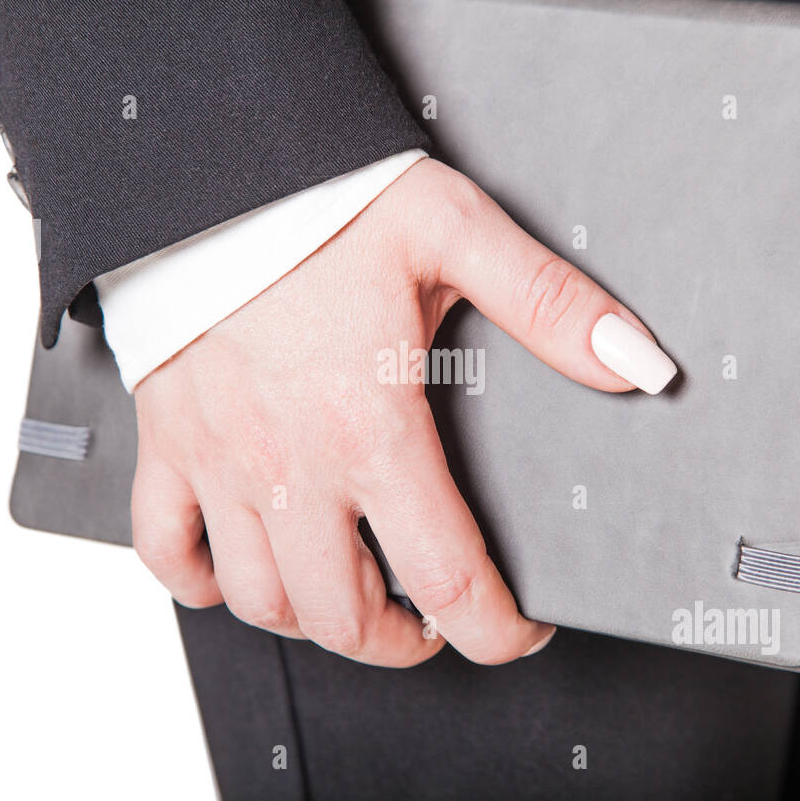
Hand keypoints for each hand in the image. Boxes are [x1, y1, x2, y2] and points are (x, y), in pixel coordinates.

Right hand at [131, 159, 674, 665]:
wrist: (201, 158)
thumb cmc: (317, 198)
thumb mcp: (452, 231)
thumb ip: (549, 304)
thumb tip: (634, 363)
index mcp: (369, 427)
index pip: (446, 580)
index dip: (497, 630)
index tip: (516, 630)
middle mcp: (290, 464)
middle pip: (345, 618)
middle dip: (405, 642)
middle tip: (435, 622)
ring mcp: (220, 462)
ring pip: (260, 600)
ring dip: (316, 623)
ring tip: (355, 601)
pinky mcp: (168, 443)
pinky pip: (165, 548)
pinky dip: (202, 582)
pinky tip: (243, 568)